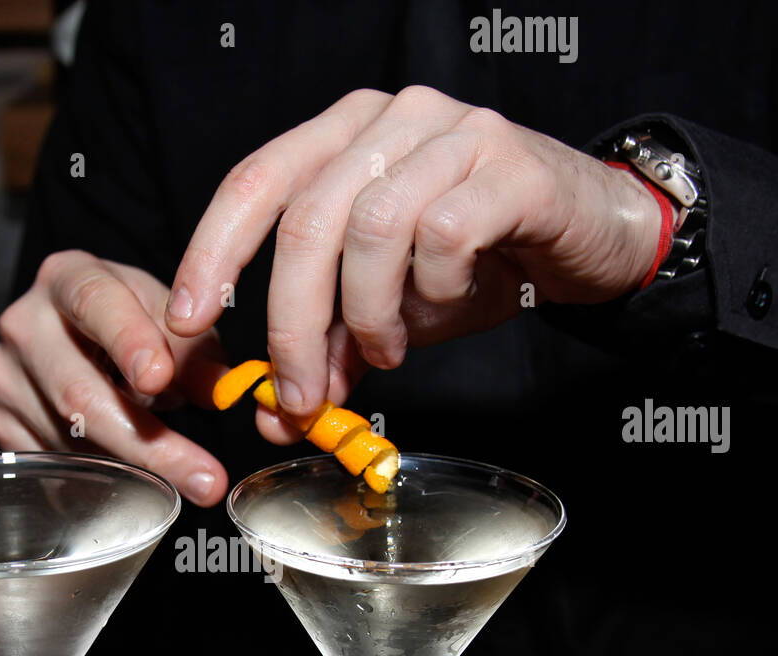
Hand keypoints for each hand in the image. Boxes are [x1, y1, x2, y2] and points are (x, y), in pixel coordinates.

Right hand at [0, 251, 236, 505]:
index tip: (160, 378)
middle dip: (148, 443)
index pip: (94, 303)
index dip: (128, 341)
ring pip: (71, 439)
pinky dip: (101, 478)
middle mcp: (25, 323)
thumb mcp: (173, 324)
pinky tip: (135, 477)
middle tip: (204, 478)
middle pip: (79, 392)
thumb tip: (222, 393)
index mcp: (68, 277)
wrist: (77, 338)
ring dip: (134, 465)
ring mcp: (5, 376)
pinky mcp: (1, 421)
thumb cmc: (133, 324)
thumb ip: (198, 355)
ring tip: (182, 473)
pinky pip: (55, 463)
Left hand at [164, 87, 662, 417]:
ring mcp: (452, 132)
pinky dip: (430, 293)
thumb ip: (332, 351)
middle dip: (291, 320)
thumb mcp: (391, 310)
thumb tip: (277, 414)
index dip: (211, 252)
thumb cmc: (481, 261)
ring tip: (387, 349)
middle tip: (299, 394)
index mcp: (344, 136)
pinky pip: (442, 234)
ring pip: (371, 226)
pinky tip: (442, 309)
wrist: (591, 237)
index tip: (186, 320)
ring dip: (367, 313)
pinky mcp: (508, 164)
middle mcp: (391, 119)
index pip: (256, 182)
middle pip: (307, 217)